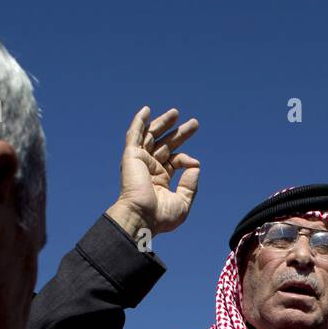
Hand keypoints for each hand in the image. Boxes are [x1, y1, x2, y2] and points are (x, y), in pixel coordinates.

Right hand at [105, 106, 200, 241]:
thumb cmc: (160, 217)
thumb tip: (195, 164)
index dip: (186, 158)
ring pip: (152, 137)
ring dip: (163, 123)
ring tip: (176, 113)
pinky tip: (146, 111)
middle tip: (194, 123)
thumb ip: (190, 184)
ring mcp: (139, 162)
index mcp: (159, 180)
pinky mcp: (131, 156)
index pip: (175, 160)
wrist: (141, 218)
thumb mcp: (183, 202)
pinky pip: (134, 135)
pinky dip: (139, 122)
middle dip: (179, 134)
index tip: (194, 162)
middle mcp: (149, 169)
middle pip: (165, 145)